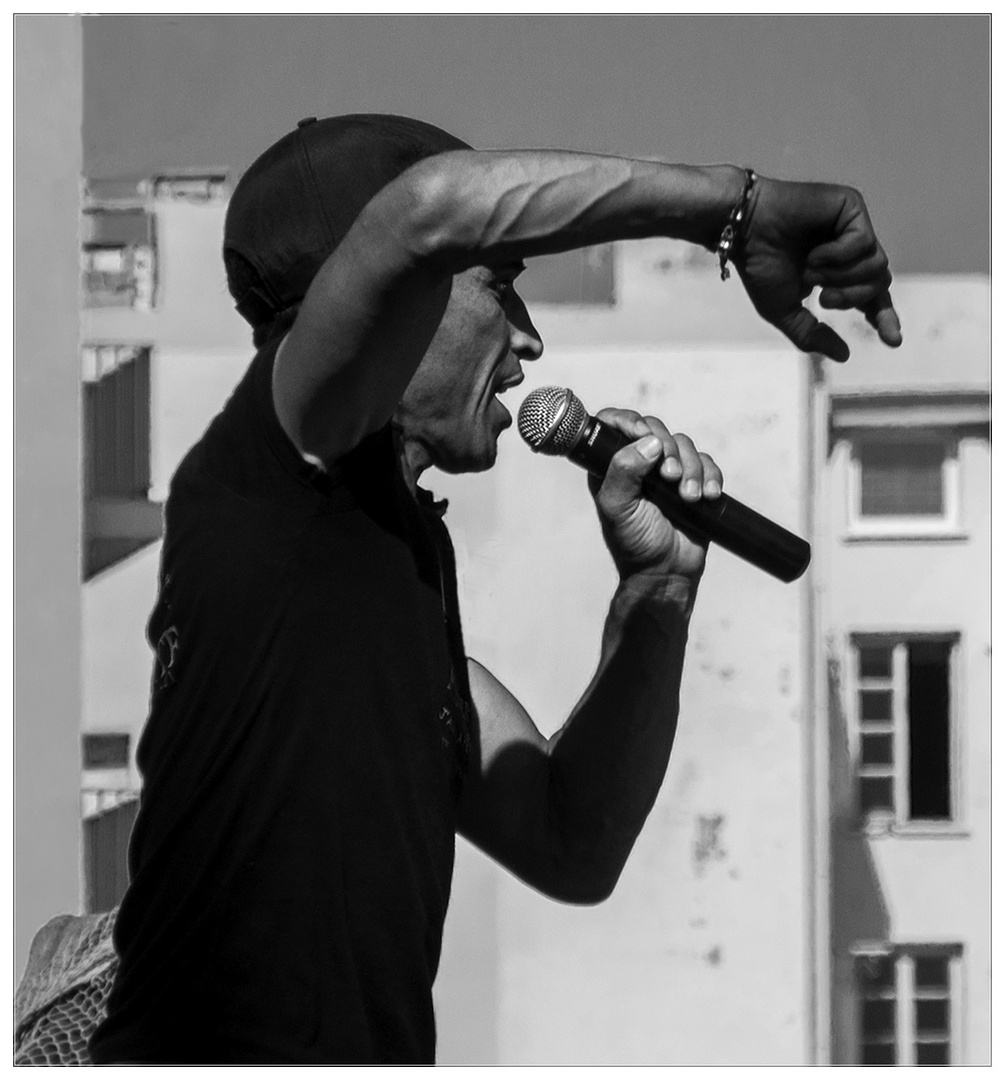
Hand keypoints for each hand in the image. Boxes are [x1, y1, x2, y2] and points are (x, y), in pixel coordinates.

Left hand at [588, 409, 722, 580]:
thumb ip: (624, 471)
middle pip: (655, 429)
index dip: (628, 421)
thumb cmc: (634, 542)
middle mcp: (639, 463)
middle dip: (667, 448)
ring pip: (684, 444)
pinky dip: (709, 476)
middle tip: (669, 476)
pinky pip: (706, 463)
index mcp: (612, 465)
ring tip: (688, 497)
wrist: (666, 571)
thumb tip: (649, 442)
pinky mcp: (694, 481)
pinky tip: (705, 497)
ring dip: (690, 468)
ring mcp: (667, 471)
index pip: (614, 425)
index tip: (642, 434)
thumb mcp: (618, 507)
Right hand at [734, 175, 902, 362]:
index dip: (884, 317)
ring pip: (878, 265)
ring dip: (841, 276)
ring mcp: (853, 227)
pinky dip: (837, 254)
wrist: (744, 231)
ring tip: (811, 268)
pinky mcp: (851, 206)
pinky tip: (815, 251)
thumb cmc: (759, 266)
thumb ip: (812, 334)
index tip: (892, 341)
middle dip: (852, 297)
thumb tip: (845, 355)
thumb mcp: (784, 311)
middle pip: (880, 283)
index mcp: (838, 273)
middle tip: (823, 297)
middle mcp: (851, 249)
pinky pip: (864, 242)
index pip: (872, 298)